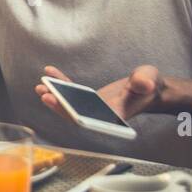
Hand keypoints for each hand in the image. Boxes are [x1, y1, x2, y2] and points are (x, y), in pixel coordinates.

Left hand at [34, 65, 164, 121]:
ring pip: (70, 105)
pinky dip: (61, 83)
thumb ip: (145, 83)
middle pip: (76, 114)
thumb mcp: (149, 80)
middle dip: (59, 106)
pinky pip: (71, 92)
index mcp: (115, 114)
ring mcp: (93, 107)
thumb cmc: (150, 84)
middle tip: (45, 94)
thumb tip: (143, 83)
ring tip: (40, 86)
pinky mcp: (89, 99)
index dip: (79, 116)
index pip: (94, 119)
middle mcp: (101, 114)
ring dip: (55, 96)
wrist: (149, 87)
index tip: (66, 110)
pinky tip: (50, 72)